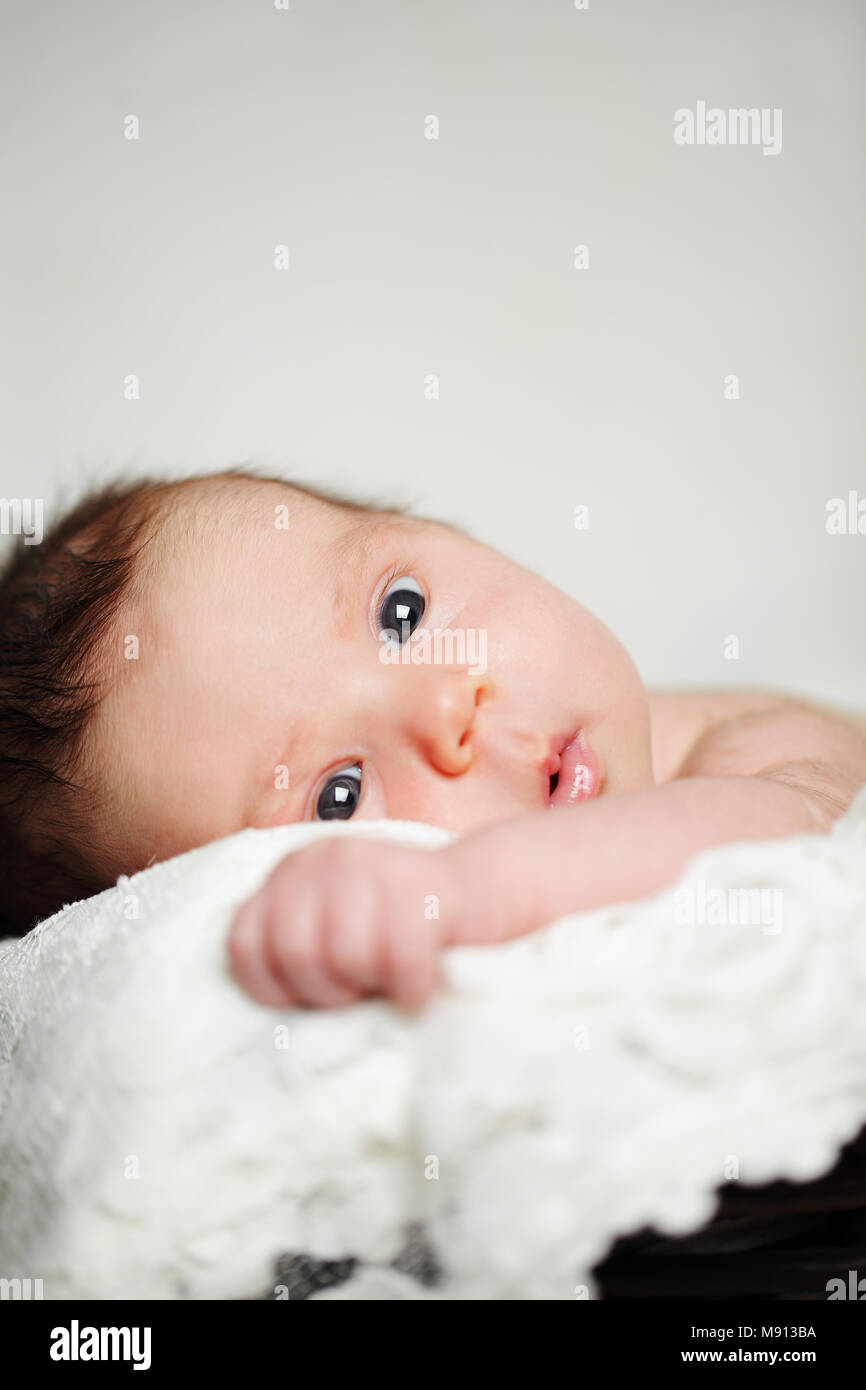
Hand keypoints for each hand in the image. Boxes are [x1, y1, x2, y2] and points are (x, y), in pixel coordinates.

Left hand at [228, 836, 464, 1009]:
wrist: (484, 890)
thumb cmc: (402, 931)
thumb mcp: (334, 930)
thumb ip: (298, 949)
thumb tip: (263, 1023)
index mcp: (291, 873)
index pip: (245, 944)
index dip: (275, 989)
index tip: (314, 998)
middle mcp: (321, 858)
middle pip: (293, 952)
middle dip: (328, 991)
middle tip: (364, 990)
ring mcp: (370, 864)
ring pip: (344, 955)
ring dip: (374, 986)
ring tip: (393, 978)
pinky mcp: (419, 885)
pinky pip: (401, 958)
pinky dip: (414, 987)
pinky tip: (424, 982)